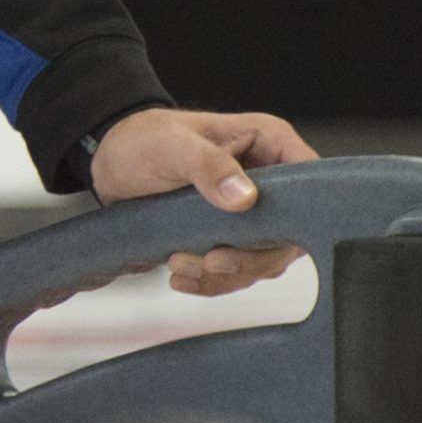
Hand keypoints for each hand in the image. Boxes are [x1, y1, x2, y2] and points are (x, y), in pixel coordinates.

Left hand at [88, 109, 319, 297]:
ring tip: (180, 263)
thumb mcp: (171, 146)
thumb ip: (208, 166)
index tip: (265, 236)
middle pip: (291, 233)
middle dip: (251, 257)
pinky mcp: (232, 237)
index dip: (302, 215)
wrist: (110, 165)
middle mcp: (269, 180)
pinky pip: (238, 271)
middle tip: (212, 261)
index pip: (311, 183)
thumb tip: (245, 198)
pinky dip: (211, 281)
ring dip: (226, 273)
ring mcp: (253, 212)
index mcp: (269, 144)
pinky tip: (182, 277)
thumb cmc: (141, 141)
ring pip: (264, 259)